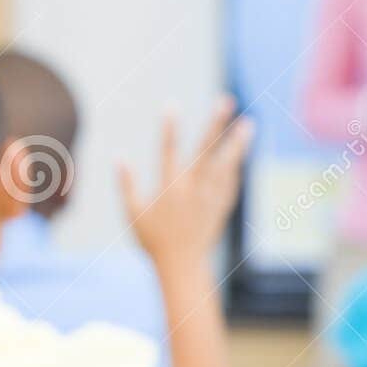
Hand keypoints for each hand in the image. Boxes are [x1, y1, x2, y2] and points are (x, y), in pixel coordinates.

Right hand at [118, 98, 251, 269]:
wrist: (182, 265)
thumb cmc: (153, 240)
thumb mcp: (133, 213)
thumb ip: (126, 185)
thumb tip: (118, 159)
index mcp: (169, 188)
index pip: (168, 151)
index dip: (169, 129)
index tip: (171, 106)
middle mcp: (192, 189)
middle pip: (205, 150)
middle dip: (216, 124)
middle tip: (226, 101)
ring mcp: (209, 198)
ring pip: (226, 165)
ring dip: (237, 144)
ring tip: (248, 125)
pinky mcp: (221, 207)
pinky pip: (230, 184)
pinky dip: (235, 169)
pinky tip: (240, 156)